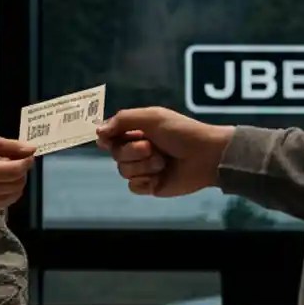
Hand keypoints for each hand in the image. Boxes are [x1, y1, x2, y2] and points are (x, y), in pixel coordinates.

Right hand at [0, 132, 35, 216]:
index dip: (26, 162)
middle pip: (15, 185)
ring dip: (14, 183)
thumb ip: (6, 145)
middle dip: (21, 172)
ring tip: (2, 170)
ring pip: (11, 197)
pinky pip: (0, 205)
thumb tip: (32, 150)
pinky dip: (4, 193)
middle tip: (12, 160)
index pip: (14, 171)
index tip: (28, 154)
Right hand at [95, 107, 233, 197]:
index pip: (110, 135)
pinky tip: (159, 177)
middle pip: (116, 154)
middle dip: (133, 152)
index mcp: (137, 130)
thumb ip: (123, 120)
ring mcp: (144, 168)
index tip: (108, 138)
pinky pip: (133, 187)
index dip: (108, 138)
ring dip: (143, 166)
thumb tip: (97, 131)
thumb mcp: (152, 117)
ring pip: (123, 171)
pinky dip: (145, 181)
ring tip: (163, 162)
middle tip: (152, 147)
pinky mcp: (151, 186)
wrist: (206, 157)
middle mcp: (138, 149)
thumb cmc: (182, 132)